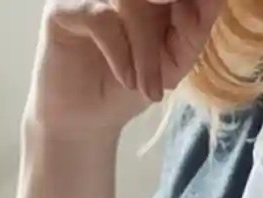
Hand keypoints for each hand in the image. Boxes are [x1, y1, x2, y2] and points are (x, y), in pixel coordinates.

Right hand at [30, 0, 223, 133]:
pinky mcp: (62, 9)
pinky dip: (119, 52)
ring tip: (148, 85)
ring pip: (129, 1)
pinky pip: (100, 17)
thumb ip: (195, 27)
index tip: (200, 24)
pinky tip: (126, 79)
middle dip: (176, 11)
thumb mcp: (173, 61)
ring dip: (144, 47)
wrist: (86, 121)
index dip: (192, 1)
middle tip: (189, 31)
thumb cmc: (129, 87)